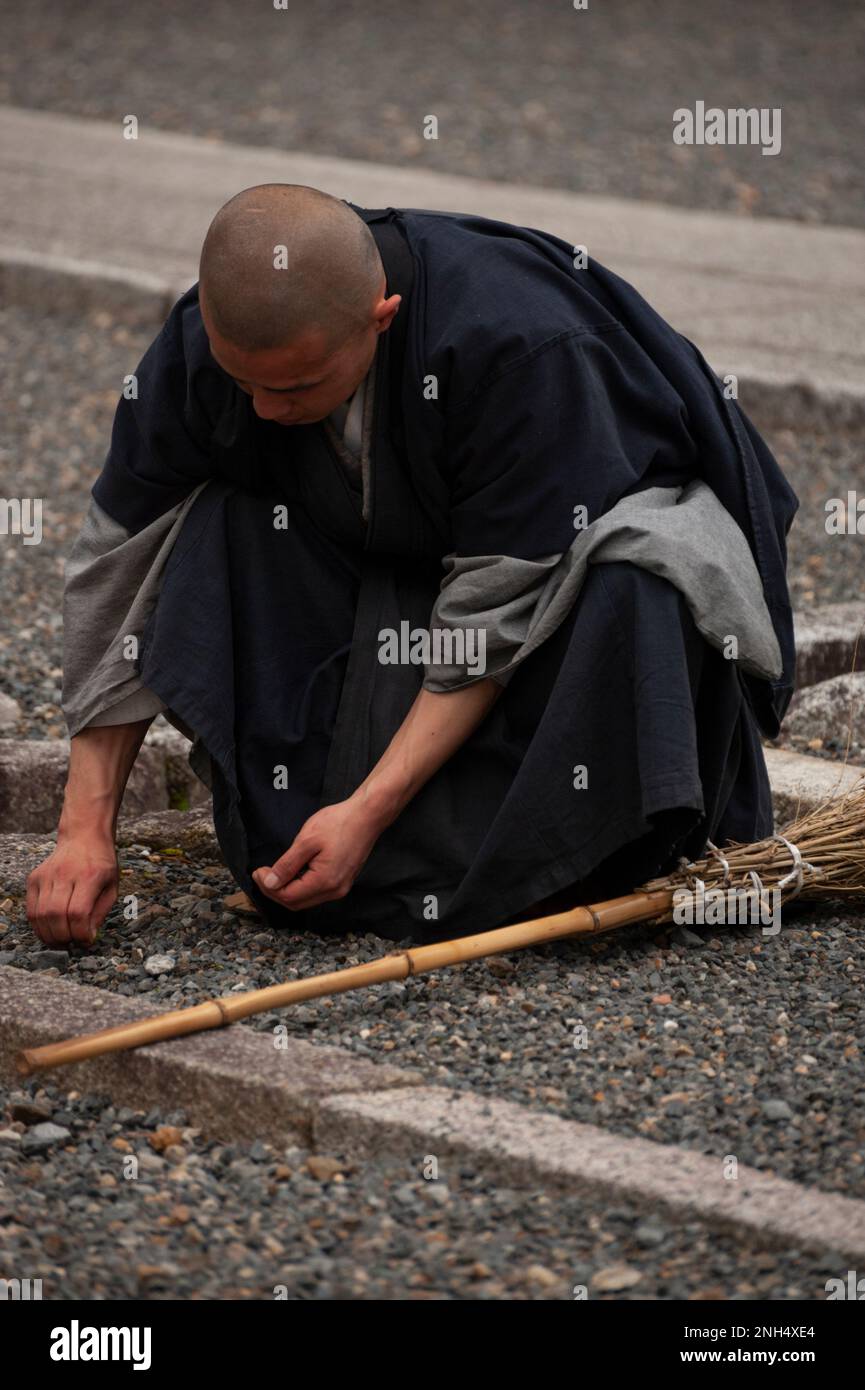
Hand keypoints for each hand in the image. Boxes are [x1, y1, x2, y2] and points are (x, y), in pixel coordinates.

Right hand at [26, 835, 118, 945]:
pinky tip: (49, 930)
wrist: (84, 836)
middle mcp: (65, 874)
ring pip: (40, 914)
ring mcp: (46, 875)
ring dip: (49, 935)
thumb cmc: (101, 863)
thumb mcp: (112, 886)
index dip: (80, 933)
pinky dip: (38, 925)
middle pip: (56, 915)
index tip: (86, 941)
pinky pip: (31, 908)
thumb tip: (88, 938)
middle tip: (71, 944)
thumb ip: (101, 912)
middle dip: (63, 937)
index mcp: (89, 875)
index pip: (78, 912)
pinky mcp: (34, 878)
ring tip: (60, 941)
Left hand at [252, 798, 381, 910]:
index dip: (268, 887)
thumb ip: (287, 865)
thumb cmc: (339, 823)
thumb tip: (271, 883)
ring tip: (274, 873)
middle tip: (262, 874)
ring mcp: (340, 888)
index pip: (288, 896)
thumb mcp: (307, 841)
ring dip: (287, 890)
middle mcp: (334, 891)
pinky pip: (316, 892)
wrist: (367, 816)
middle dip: (275, 891)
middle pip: (296, 903)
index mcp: (325, 882)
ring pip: (305, 900)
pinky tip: (292, 873)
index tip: (258, 871)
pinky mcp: (342, 881)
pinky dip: (300, 887)